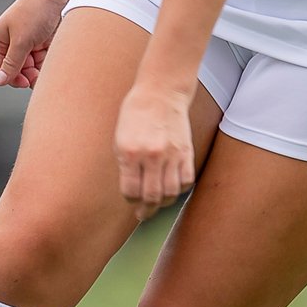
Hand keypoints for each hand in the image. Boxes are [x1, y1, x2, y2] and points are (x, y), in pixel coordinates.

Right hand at [0, 0, 63, 88]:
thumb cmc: (36, 12)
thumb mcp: (21, 41)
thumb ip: (11, 63)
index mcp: (1, 37)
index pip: (1, 65)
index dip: (11, 76)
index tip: (25, 83)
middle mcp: (12, 38)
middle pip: (17, 65)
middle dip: (27, 73)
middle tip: (38, 78)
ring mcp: (28, 37)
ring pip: (31, 63)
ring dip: (38, 68)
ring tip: (47, 67)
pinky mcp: (42, 37)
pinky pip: (42, 56)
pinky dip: (47, 59)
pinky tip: (53, 59)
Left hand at [114, 80, 194, 220]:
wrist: (161, 93)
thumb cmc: (136, 113)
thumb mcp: (120, 138)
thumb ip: (125, 164)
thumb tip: (132, 189)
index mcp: (130, 153)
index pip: (131, 192)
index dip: (131, 200)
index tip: (132, 200)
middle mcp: (151, 156)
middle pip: (151, 197)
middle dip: (146, 210)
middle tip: (144, 213)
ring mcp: (171, 154)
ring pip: (171, 193)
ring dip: (164, 203)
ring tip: (159, 203)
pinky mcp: (186, 152)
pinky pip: (186, 181)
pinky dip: (180, 189)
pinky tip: (173, 187)